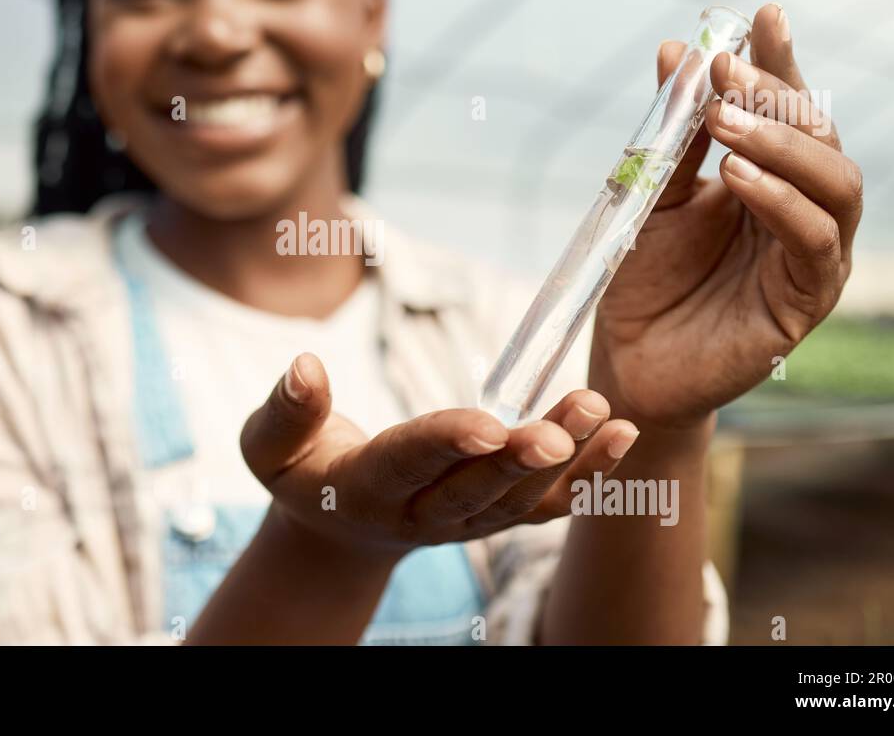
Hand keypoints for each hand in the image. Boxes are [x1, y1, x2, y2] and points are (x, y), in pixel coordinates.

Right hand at [241, 353, 639, 559]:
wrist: (340, 528)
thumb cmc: (303, 471)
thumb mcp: (269, 445)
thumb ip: (287, 410)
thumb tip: (305, 365)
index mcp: (366, 491)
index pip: (410, 463)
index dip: (448, 443)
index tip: (489, 423)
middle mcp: (424, 515)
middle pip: (477, 488)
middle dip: (519, 459)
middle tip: (558, 429)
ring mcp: (468, 522)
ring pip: (523, 496)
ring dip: (568, 458)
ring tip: (601, 411)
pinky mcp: (498, 517)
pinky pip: (550, 504)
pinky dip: (591, 475)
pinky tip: (623, 435)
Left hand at [591, 3, 860, 429]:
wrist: (629, 363)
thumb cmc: (643, 281)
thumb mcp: (650, 197)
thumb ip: (670, 135)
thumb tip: (674, 50)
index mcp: (769, 179)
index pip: (788, 109)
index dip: (780, 61)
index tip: (761, 14)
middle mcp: (801, 211)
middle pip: (819, 137)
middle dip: (775, 96)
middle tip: (725, 70)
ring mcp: (811, 256)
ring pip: (833, 184)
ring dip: (783, 143)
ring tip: (727, 119)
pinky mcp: (806, 301)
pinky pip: (814, 241)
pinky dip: (780, 201)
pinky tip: (737, 177)